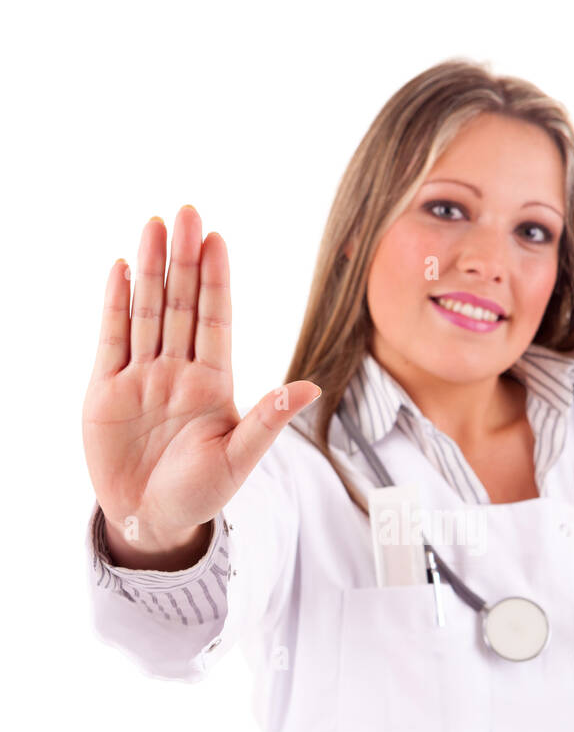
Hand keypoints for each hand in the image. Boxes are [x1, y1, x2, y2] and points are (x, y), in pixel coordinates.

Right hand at [82, 205, 320, 545]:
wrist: (151, 520)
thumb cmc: (200, 494)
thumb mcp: (238, 460)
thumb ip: (267, 421)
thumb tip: (310, 387)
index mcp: (213, 382)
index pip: (215, 319)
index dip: (216, 279)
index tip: (218, 239)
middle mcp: (178, 370)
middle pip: (180, 304)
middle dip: (183, 259)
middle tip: (186, 211)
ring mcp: (141, 376)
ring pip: (146, 311)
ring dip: (149, 269)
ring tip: (153, 224)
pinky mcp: (105, 390)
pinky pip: (111, 338)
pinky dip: (115, 304)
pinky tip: (120, 268)